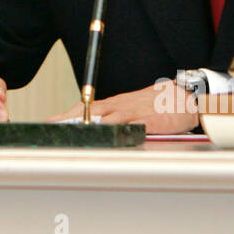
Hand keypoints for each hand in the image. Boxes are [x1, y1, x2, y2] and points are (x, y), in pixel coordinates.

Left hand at [46, 80, 198, 133]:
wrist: (185, 96)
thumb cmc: (156, 104)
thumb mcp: (130, 106)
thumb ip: (113, 115)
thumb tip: (92, 124)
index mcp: (115, 104)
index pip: (85, 107)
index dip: (66, 115)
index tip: (49, 122)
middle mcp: (120, 107)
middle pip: (90, 112)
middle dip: (71, 121)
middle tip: (54, 128)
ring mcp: (135, 113)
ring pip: (108, 120)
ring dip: (91, 127)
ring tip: (75, 134)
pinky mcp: (151, 121)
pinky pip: (134, 127)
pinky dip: (121, 132)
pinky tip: (111, 137)